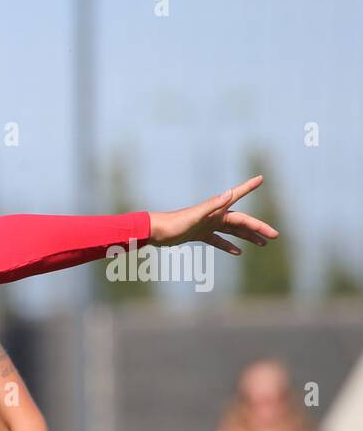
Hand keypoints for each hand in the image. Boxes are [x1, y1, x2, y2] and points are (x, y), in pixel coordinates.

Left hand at [148, 175, 277, 253]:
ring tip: (263, 244)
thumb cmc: (173, 223)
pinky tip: (238, 252)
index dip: (248, 186)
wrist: (154, 232)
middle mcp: (214, 215)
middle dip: (258, 227)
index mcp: (215, 209)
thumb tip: (228, 193)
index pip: (236, 196)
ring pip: (233, 232)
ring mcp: (207, 225)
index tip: (261, 178)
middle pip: (242, 221)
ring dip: (248, 237)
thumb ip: (211, 205)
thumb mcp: (194, 215)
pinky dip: (228, 245)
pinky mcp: (199, 235)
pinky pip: (218, 241)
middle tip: (275, 235)